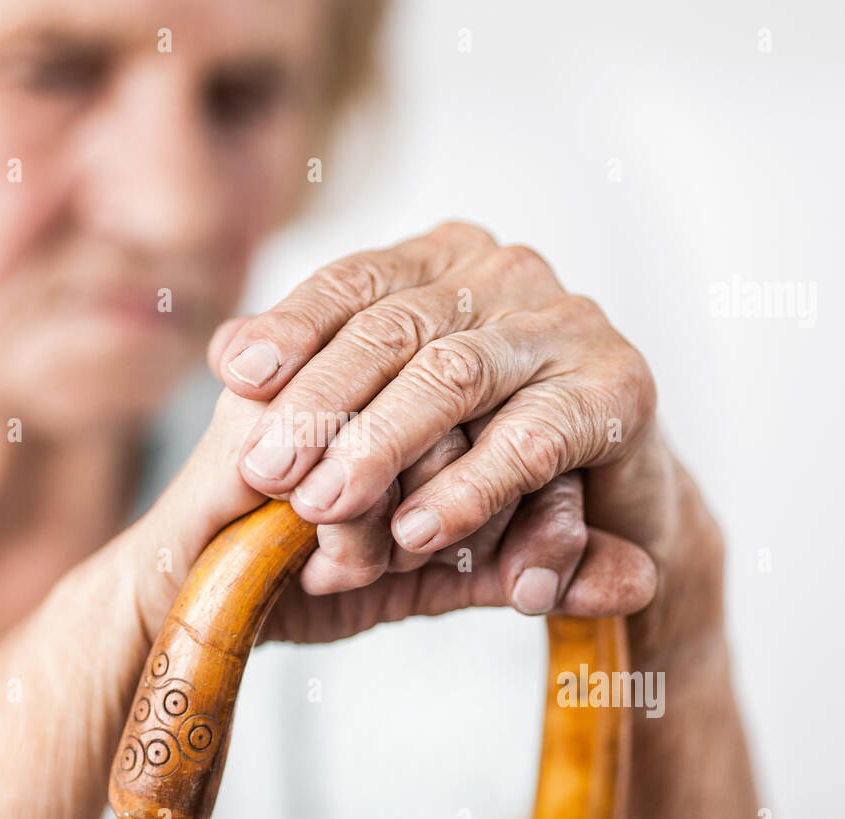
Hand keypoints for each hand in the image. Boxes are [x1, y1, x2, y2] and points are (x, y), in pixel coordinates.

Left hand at [204, 222, 689, 635]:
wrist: (601, 521)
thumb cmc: (471, 461)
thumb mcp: (386, 418)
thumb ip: (321, 379)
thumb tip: (224, 353)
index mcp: (443, 261)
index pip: (353, 280)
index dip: (291, 327)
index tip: (234, 377)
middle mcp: (506, 273)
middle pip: (394, 328)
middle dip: (321, 404)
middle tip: (265, 471)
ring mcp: (567, 323)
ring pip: (452, 375)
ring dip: (380, 447)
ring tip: (324, 507)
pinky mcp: (619, 389)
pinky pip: (529, 439)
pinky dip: (467, 489)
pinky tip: (416, 532)